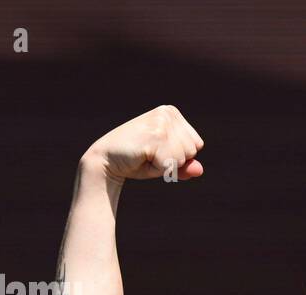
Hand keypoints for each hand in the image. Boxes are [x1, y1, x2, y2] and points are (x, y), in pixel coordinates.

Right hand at [82, 105, 204, 182]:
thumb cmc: (136, 160)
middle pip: (192, 151)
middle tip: (149, 155)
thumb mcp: (166, 162)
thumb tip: (200, 170)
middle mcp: (167, 113)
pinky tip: (142, 158)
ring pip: (184, 158)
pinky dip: (158, 169)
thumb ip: (185, 165)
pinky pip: (171, 164)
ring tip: (145, 156)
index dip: (179, 156)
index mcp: (172, 113)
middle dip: (173, 161)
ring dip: (165, 165)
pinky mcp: (154, 136)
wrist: (106, 160)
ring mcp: (161, 123)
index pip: (197, 144)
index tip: (157, 151)